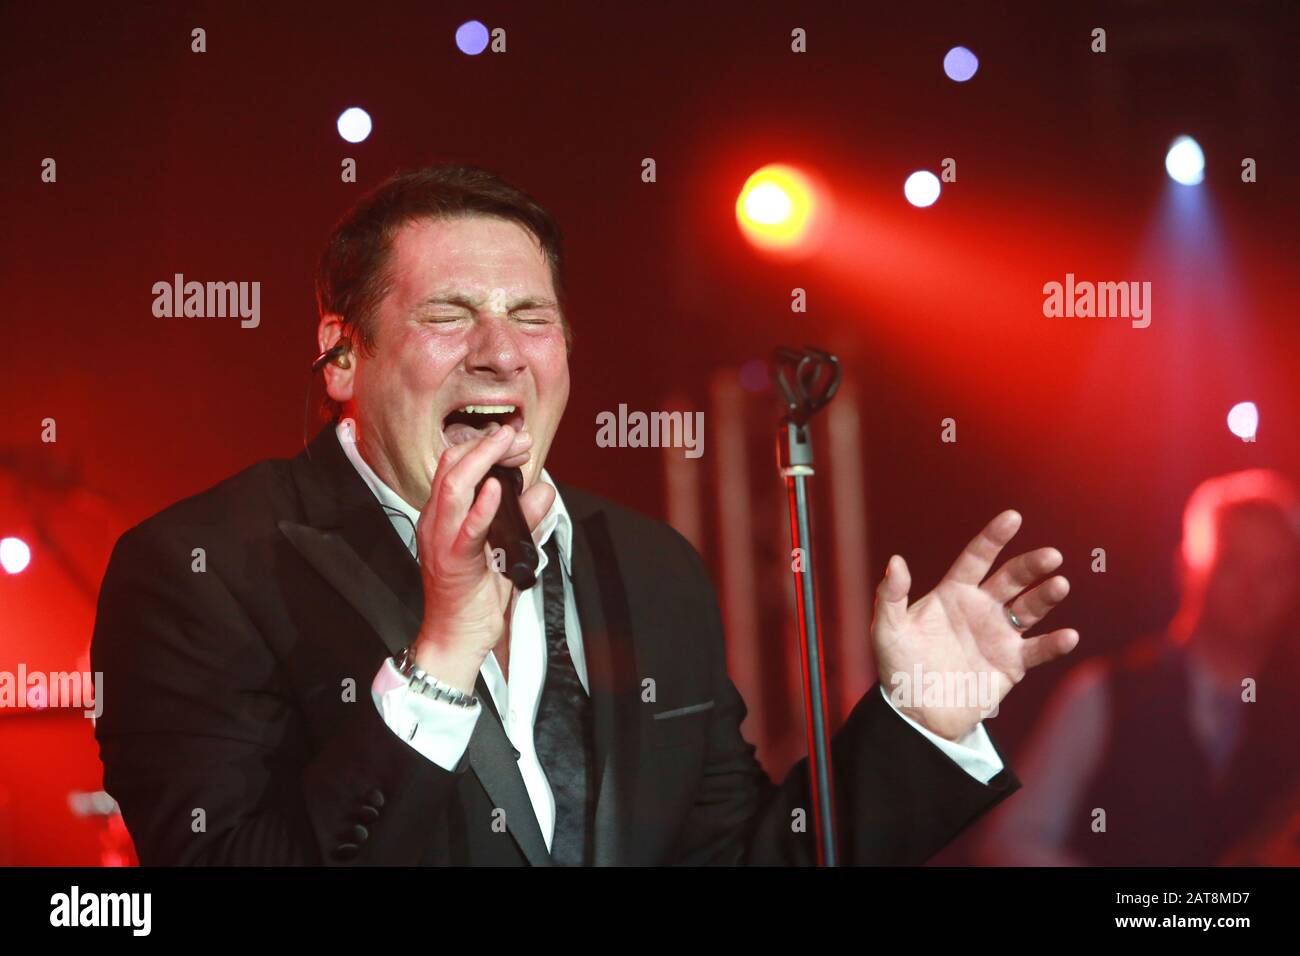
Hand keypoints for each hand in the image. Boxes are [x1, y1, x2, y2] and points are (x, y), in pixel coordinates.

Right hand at [411, 424, 554, 691]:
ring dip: (483, 461)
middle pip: (452, 466)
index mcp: (445, 516)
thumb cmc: (475, 597)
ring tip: (507, 446)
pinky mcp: (453, 564)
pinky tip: (497, 490)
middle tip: (518, 438)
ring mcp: (442, 542)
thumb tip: (544, 491)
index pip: (456, 465)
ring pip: (453, 488)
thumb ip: (525, 519)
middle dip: (488, 444)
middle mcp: (437, 523)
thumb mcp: (507, 549)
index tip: (517, 440)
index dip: (486, 445)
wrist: (456, 639)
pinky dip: (482, 508)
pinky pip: (466, 532)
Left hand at [871, 510, 1078, 740]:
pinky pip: (1037, 650)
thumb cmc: (898, 666)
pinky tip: (1068, 636)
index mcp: (953, 593)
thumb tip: (895, 561)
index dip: (994, 537)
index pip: (977, 558)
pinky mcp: (1012, 664)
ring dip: (1046, 597)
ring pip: (1030, 609)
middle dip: (1031, 565)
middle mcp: (981, 608)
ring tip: (1059, 585)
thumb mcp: (887, 630)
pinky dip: (1054, 643)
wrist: (916, 712)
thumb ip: (891, 595)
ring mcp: (999, 635)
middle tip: (1051, 556)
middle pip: (1011, 578)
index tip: (1013, 517)